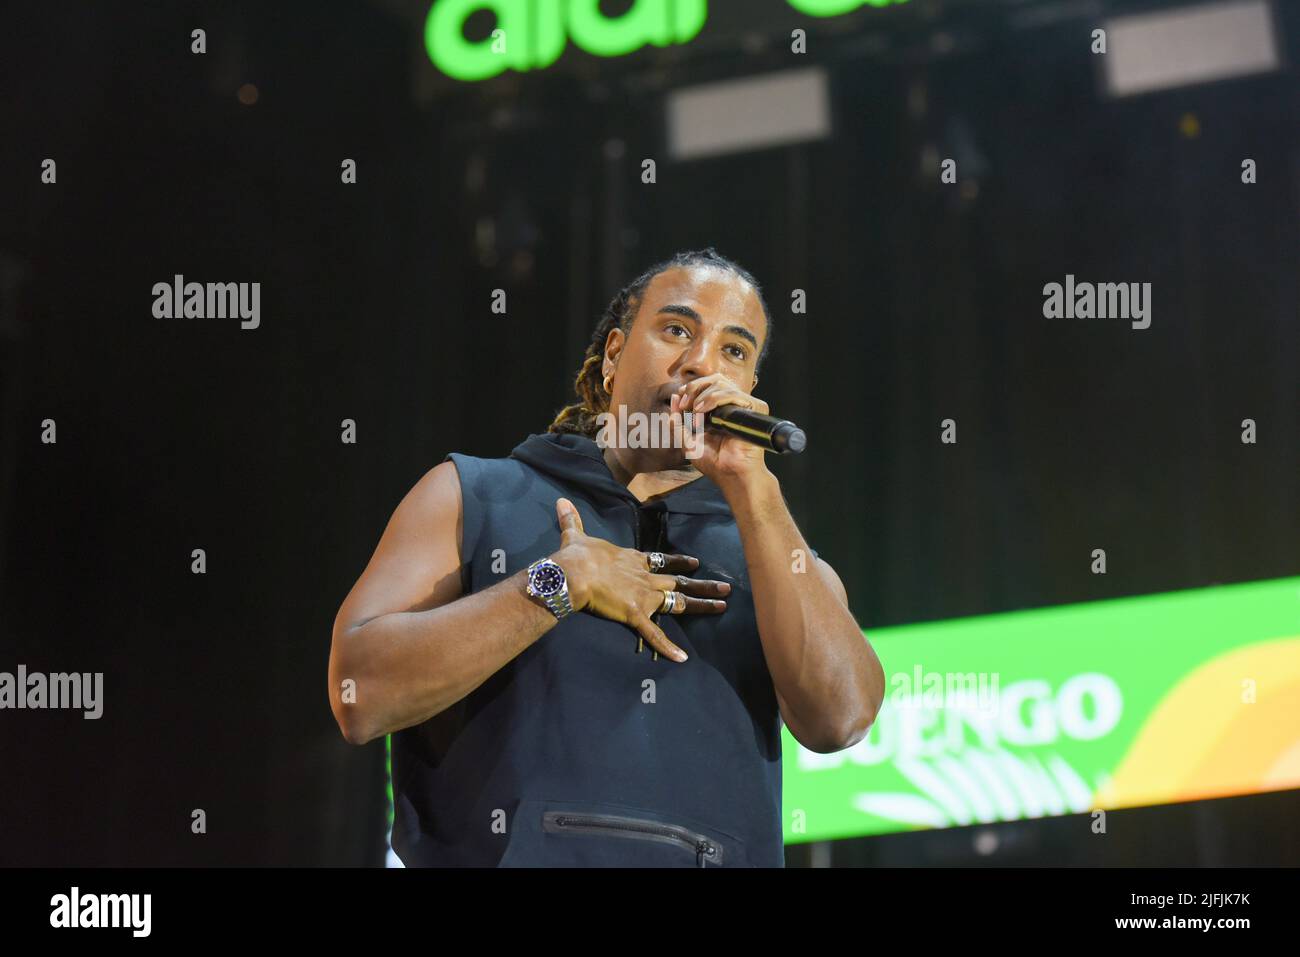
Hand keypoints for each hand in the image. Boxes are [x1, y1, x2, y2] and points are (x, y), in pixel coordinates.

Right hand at [549, 498, 730, 661]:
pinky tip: (683, 658)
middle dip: (703, 586)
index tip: (696, 562)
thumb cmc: (577, 556)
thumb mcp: (576, 536)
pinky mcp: (637, 614)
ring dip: (701, 605)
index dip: (680, 561)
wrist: (575, 573)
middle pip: (679, 583)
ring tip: (722, 607)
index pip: (661, 560)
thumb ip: (572, 520)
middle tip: (726, 588)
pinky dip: (668, 647)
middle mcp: (645, 578)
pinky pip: (655, 634)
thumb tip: (561, 501)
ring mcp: (644, 596)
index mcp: (633, 560)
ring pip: (679, 603)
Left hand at [672, 373, 771, 486]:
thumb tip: (674, 397)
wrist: (731, 474)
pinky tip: (704, 411)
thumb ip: (678, 421)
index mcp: (719, 409)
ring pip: (722, 384)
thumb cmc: (713, 462)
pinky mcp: (755, 409)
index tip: (680, 400)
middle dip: (695, 387)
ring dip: (703, 396)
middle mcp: (732, 405)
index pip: (707, 385)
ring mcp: (743, 406)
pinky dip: (715, 398)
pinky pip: (734, 394)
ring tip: (696, 412)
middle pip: (715, 379)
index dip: (692, 387)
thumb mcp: (687, 441)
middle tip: (685, 404)